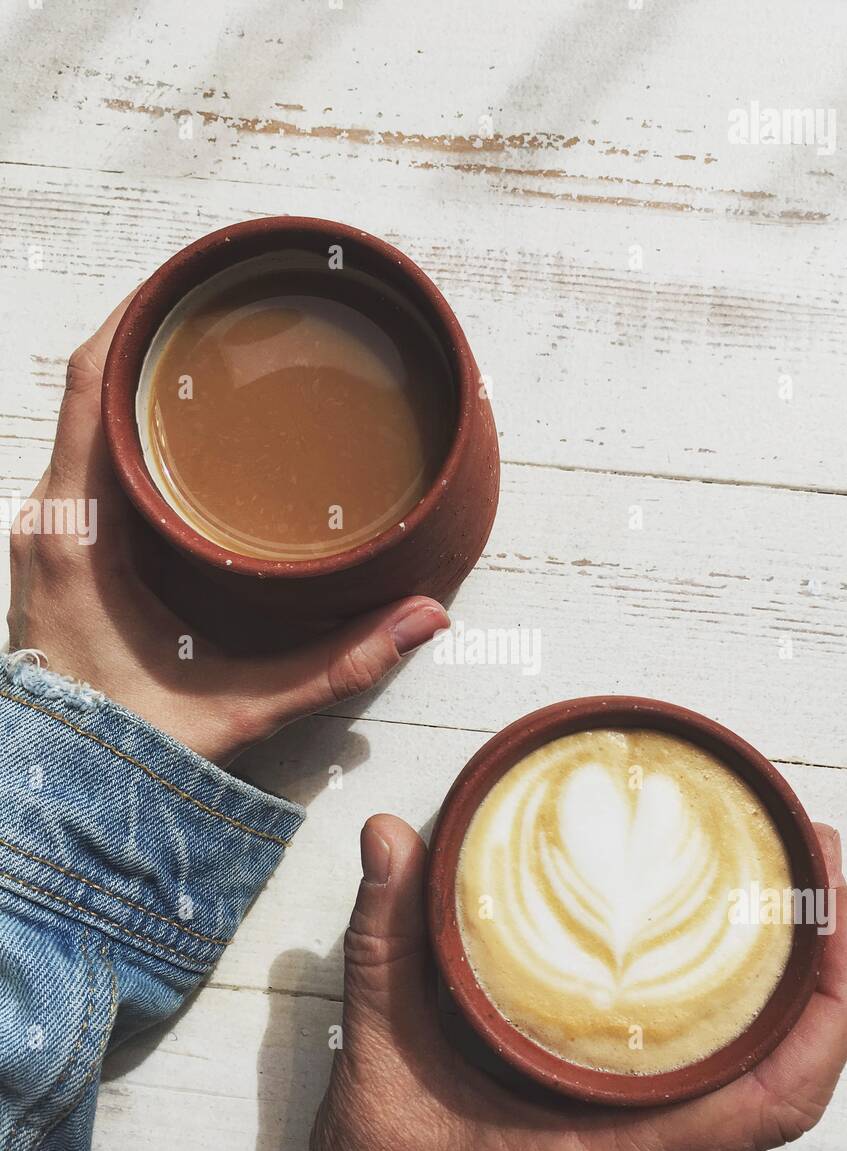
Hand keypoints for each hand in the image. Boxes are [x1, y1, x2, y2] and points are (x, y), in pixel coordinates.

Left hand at [6, 297, 448, 765]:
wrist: (64, 797)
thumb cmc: (130, 750)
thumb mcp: (240, 704)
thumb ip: (335, 665)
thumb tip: (423, 620)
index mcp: (78, 533)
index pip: (88, 383)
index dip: (134, 315)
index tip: (192, 279)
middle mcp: (49, 518)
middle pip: (87, 384)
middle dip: (153, 336)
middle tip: (226, 310)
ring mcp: (46, 532)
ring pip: (81, 419)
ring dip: (138, 380)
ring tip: (210, 353)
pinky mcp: (55, 549)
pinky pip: (82, 454)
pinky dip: (124, 423)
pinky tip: (178, 424)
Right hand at [280, 819, 846, 1150]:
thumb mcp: (380, 1074)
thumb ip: (384, 953)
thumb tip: (393, 841)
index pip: (771, 1100)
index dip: (828, 1008)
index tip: (838, 917)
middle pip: (788, 1074)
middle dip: (824, 967)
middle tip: (816, 860)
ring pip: (760, 1079)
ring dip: (794, 990)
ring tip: (788, 893)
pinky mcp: (633, 1148)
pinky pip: (720, 1085)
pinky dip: (749, 1018)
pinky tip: (729, 960)